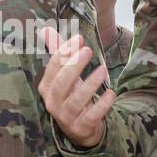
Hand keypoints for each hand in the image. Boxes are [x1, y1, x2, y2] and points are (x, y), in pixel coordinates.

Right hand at [38, 26, 113, 149]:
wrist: (80, 128)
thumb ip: (57, 52)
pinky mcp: (81, 127)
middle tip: (87, 50)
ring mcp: (66, 117)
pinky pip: (91, 116)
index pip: (52, 68)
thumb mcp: (63, 74)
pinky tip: (111, 93)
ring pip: (76, 101)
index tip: (79, 38)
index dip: (64, 52)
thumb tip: (44, 29)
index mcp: (46, 87)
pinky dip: (101, 105)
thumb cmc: (71, 95)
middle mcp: (53, 103)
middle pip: (61, 84)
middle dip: (73, 67)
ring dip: (90, 84)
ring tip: (103, 70)